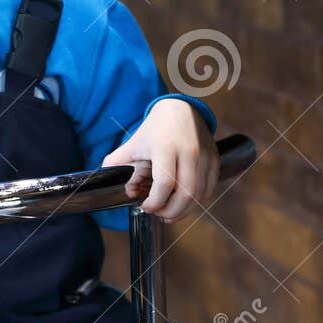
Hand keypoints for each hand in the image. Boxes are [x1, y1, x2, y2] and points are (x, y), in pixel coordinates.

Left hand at [100, 102, 219, 222]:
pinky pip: (209, 189)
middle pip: (186, 194)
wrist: (181, 108)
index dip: (155, 202)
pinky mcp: (214, 160)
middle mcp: (188, 152)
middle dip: (171, 212)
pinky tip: (184, 202)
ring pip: (199, 195)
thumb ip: (117, 162)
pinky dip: (197, 201)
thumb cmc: (155, 128)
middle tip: (159, 215)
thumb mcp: (133, 142)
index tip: (146, 207)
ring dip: (184, 210)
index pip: (164, 183)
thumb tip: (107, 181)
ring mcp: (204, 156)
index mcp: (165, 147)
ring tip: (170, 211)